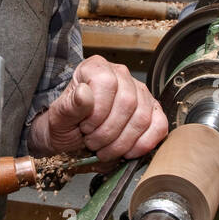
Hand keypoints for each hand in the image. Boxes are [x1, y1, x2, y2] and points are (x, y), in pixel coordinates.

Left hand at [29, 55, 167, 161]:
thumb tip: (84, 93)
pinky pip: (159, 126)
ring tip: (105, 149)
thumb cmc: (65, 124)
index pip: (106, 83)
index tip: (85, 127)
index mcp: (95, 68)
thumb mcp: (59, 118)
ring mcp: (140, 92)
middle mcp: (121, 75)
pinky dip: (143, 144)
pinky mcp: (152, 110)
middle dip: (108, 132)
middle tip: (93, 143)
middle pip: (127, 102)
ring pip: (142, 117)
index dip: (97, 112)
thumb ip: (70, 106)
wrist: (72, 138)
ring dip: (122, 142)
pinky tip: (126, 151)